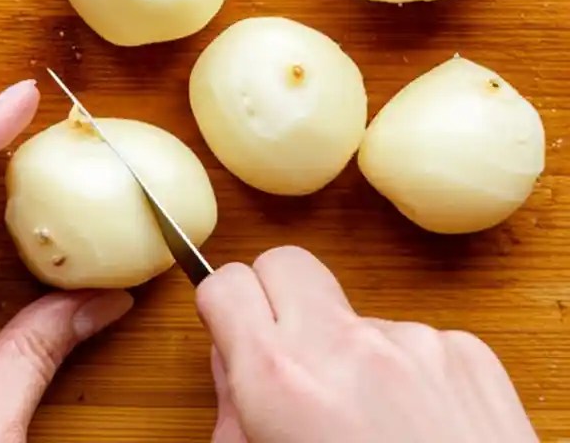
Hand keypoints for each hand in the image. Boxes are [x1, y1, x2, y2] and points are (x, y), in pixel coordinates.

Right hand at [197, 246, 537, 442]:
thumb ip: (238, 407)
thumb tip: (233, 362)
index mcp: (278, 379)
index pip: (225, 284)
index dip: (224, 308)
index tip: (233, 332)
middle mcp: (344, 346)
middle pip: (286, 264)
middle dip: (277, 297)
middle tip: (287, 351)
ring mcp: (411, 342)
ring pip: (354, 315)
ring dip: (350, 352)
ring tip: (370, 422)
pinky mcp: (465, 353)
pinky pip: (413, 341)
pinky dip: (407, 375)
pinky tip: (416, 426)